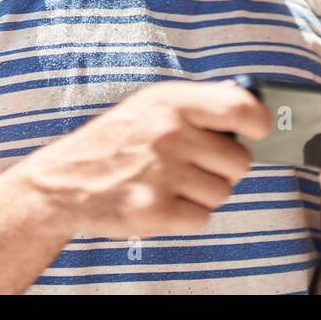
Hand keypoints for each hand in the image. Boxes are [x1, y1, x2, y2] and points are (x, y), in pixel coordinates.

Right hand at [21, 80, 271, 238]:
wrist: (63, 182)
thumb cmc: (116, 140)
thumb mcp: (152, 104)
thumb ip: (199, 103)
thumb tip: (250, 105)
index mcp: (172, 102)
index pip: (241, 107)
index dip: (257, 123)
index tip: (254, 132)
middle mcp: (169, 134)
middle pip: (240, 160)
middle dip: (223, 167)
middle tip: (194, 165)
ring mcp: (162, 173)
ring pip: (223, 192)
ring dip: (204, 193)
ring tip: (172, 183)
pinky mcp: (155, 210)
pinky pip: (203, 218)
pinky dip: (187, 216)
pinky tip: (163, 201)